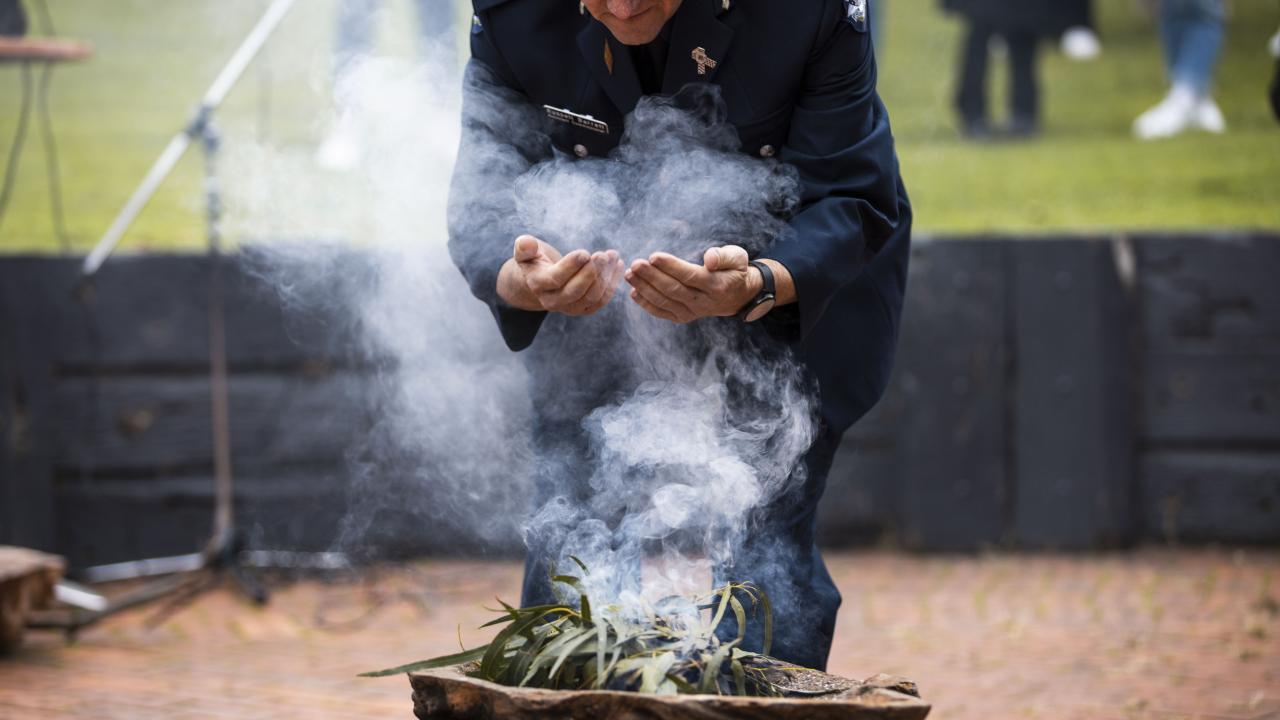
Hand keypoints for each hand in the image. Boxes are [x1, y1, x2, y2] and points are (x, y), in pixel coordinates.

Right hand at [498, 235, 624, 315]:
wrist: (542, 280)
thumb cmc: (536, 260)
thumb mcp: (526, 252)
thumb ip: (525, 247)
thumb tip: (526, 243)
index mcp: (538, 284)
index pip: (555, 279)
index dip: (571, 267)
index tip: (584, 252)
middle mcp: (552, 301)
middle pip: (575, 292)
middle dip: (591, 273)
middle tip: (602, 255)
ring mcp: (569, 308)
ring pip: (591, 297)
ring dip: (605, 277)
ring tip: (612, 255)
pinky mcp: (584, 309)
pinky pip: (601, 300)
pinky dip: (612, 283)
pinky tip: (618, 265)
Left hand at [624, 245, 761, 323]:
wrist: (737, 295)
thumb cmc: (734, 270)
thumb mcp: (737, 258)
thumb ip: (724, 256)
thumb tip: (709, 258)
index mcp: (716, 285)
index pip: (690, 276)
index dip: (671, 267)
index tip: (653, 256)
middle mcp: (703, 302)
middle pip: (673, 290)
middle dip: (652, 277)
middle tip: (635, 264)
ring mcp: (692, 312)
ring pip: (665, 301)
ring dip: (645, 288)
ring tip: (630, 275)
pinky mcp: (683, 317)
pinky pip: (662, 312)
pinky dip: (647, 304)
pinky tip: (633, 292)